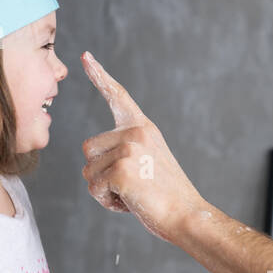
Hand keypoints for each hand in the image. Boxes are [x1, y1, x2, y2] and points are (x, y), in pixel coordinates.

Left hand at [80, 52, 205, 240]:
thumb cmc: (168, 197)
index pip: (118, 96)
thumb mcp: (149, 163)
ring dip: (105, 190)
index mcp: (143, 128)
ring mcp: (128, 150)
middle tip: (133, 186)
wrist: (187, 216)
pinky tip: (131, 203)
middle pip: (89, 148)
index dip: (99, 76)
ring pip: (89, 171)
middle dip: (101, 173)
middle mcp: (135, 133)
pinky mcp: (121, 170)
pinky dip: (108, 202)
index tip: (85, 56)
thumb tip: (92, 169)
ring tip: (135, 194)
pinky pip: (94, 189)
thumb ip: (125, 152)